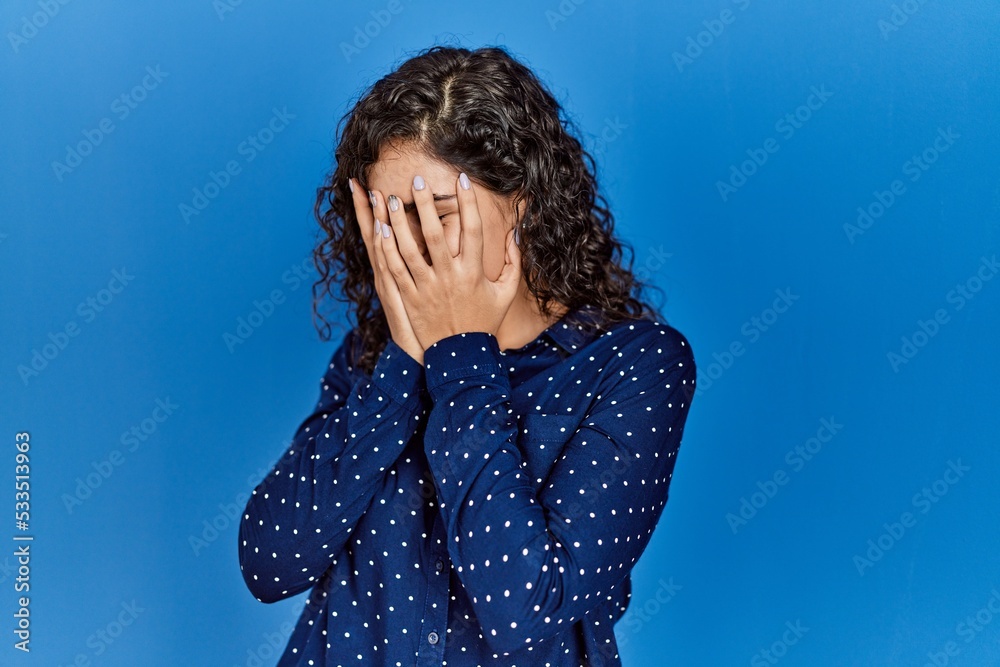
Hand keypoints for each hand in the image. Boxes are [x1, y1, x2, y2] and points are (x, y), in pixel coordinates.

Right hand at [348, 177, 424, 364]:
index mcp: (394, 273)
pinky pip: (389, 268)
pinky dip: (383, 249)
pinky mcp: (398, 297)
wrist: (419, 357)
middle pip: (374, 236)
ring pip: (380, 247)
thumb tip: (426, 245)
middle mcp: (387, 276)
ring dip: (374, 220)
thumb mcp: (417, 296)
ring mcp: (390, 286)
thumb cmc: (424, 327)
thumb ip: (421, 270)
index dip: (370, 212)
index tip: (364, 185)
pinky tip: (380, 229)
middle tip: (360, 181)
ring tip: (372, 194)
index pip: (380, 235)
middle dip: (367, 209)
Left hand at [374, 172, 521, 349]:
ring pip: (409, 248)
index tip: (461, 178)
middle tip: (417, 180)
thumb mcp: (505, 294)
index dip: (468, 202)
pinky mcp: (410, 298)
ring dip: (398, 222)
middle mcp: (450, 277)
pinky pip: (396, 269)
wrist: (462, 358)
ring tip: (389, 198)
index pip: (473, 230)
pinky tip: (380, 229)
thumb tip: (515, 233)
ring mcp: (427, 288)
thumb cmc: (485, 323)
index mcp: (474, 273)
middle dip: (425, 204)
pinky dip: (387, 248)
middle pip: (435, 233)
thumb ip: (513, 262)